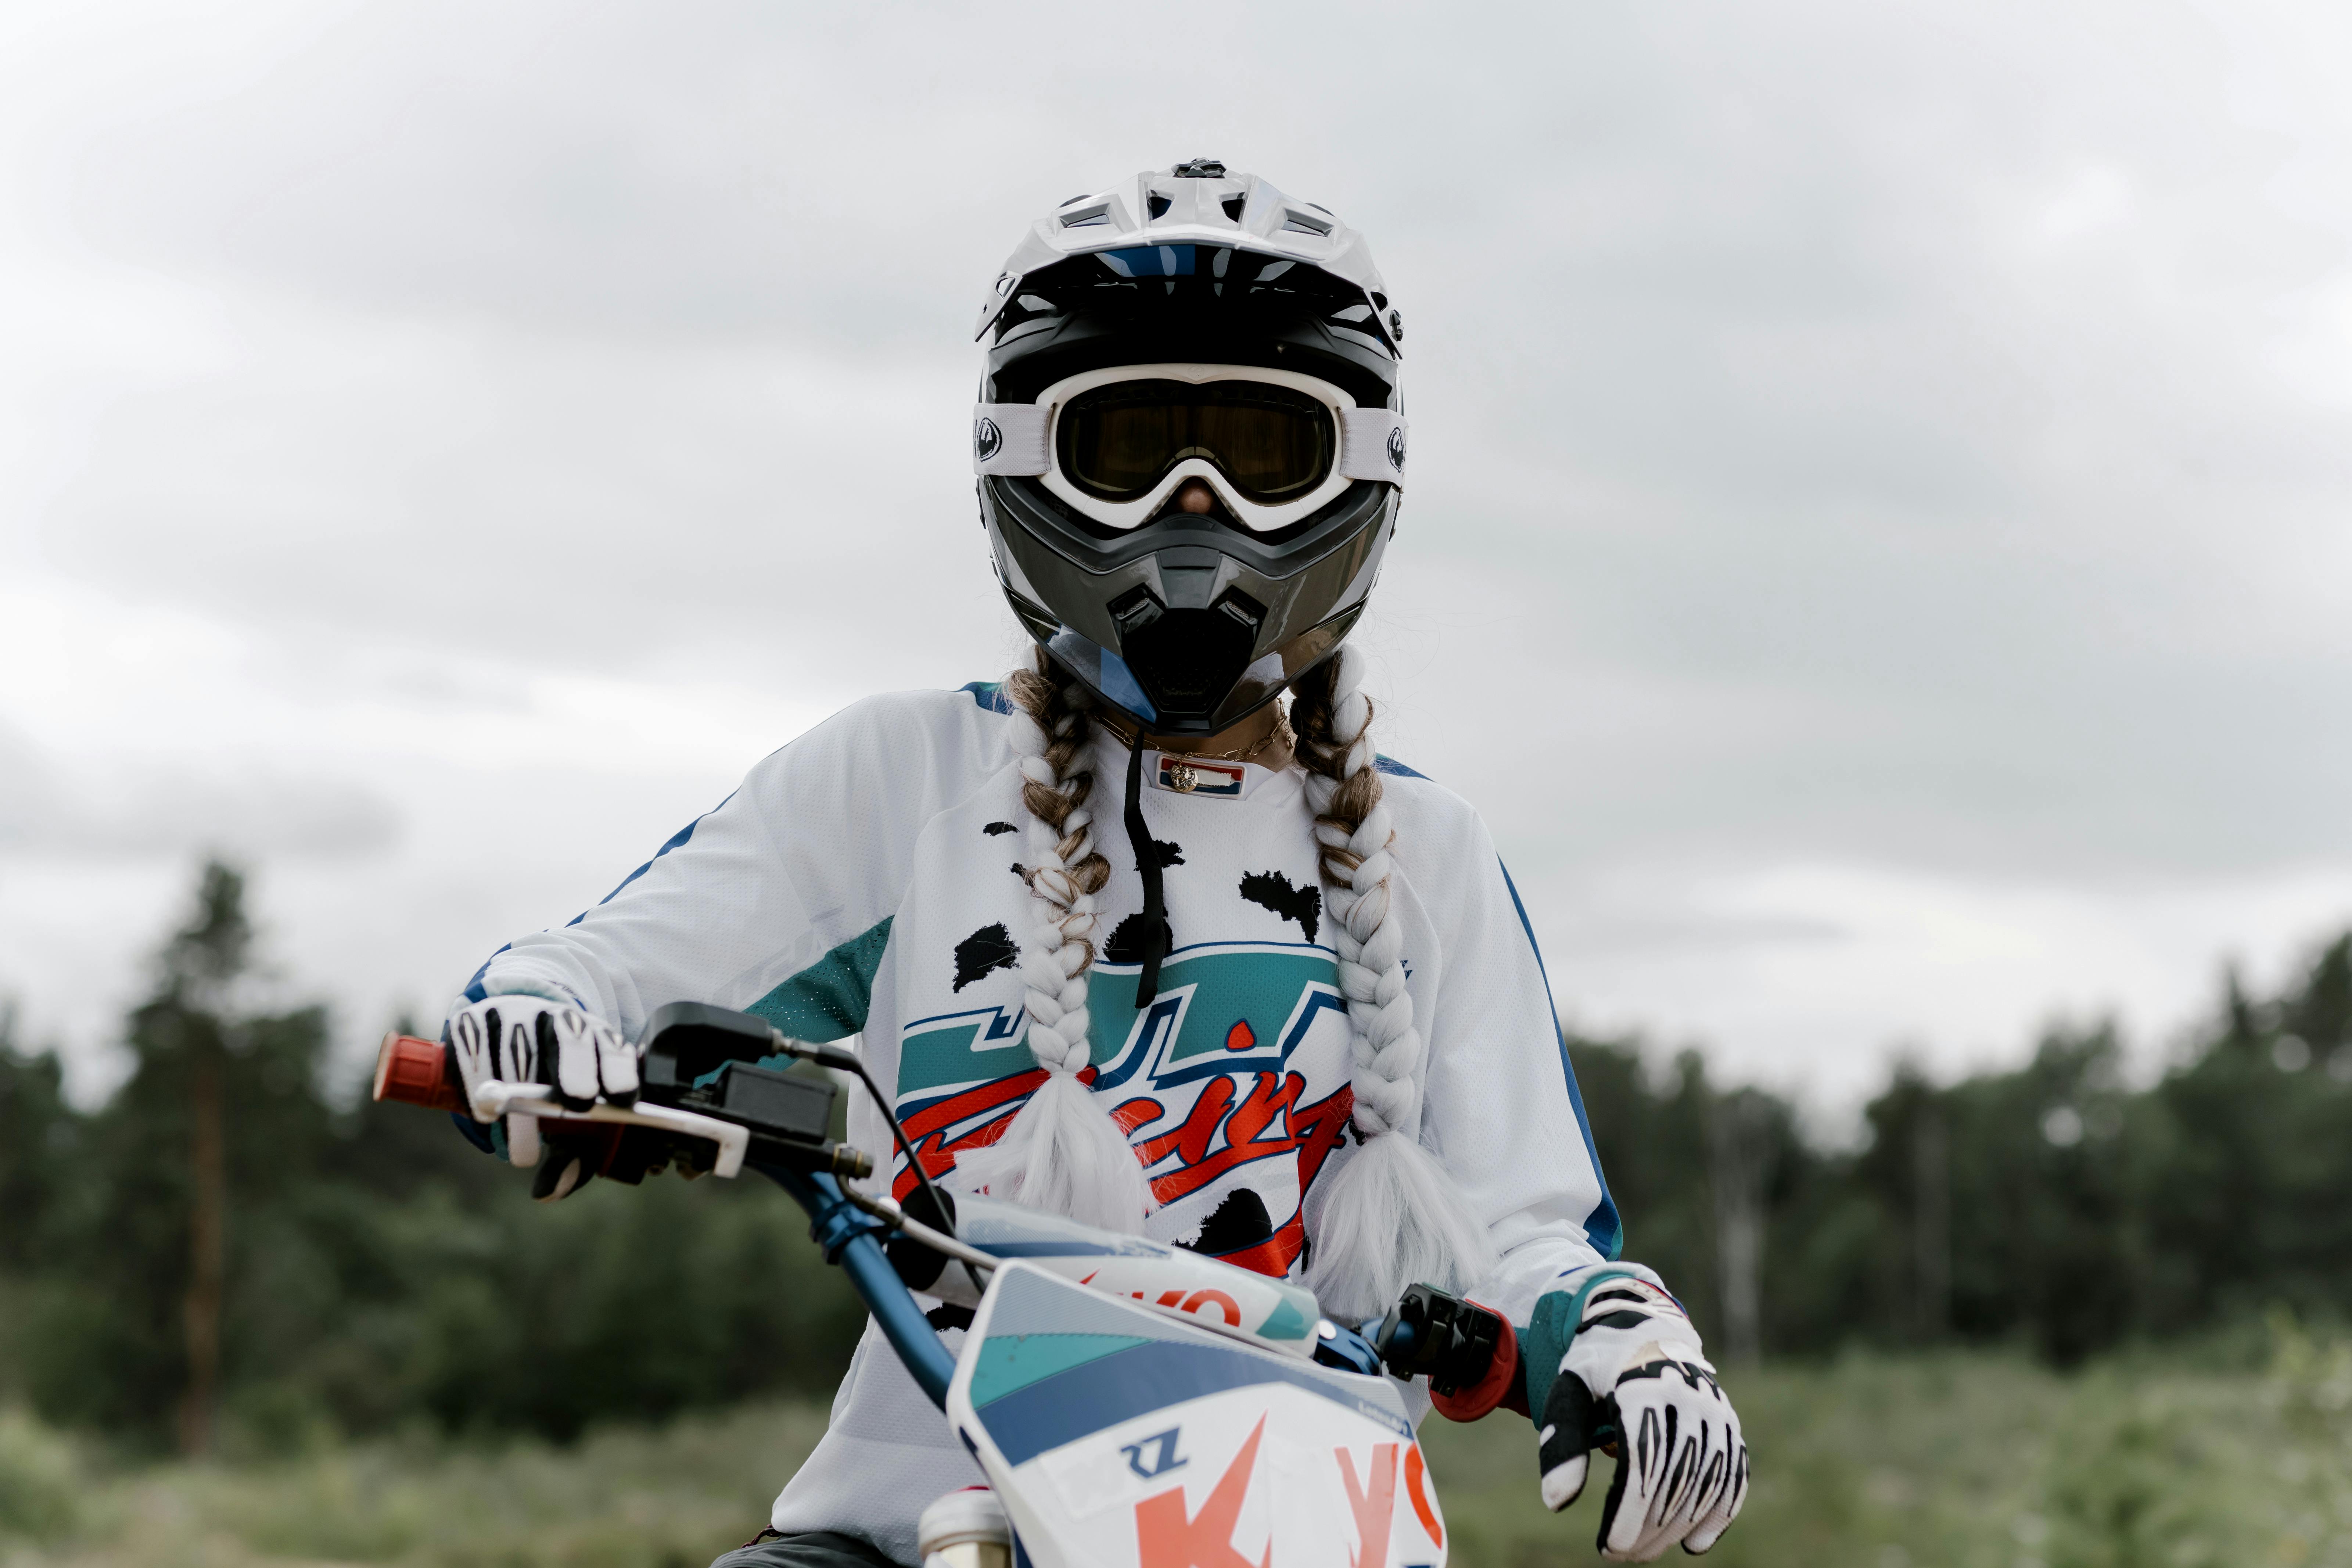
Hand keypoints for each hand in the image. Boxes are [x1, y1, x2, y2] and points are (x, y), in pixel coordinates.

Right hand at [448, 995, 636, 1200]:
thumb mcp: (568, 1116)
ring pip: (520, 1054)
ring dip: (518, 1104)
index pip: (614, 1049)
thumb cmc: (548, 1083)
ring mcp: (517, 1014)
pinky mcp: (473, 1019)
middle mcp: (560, 1020)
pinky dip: (478, 1088)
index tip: (623, 1098)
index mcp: (596, 1039)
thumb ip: (570, 1154)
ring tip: (523, 1148)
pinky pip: (475, 1056)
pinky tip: (486, 1112)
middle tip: (578, 1103)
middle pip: (574, 1041)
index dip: (620, 1072)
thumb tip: (549, 1192)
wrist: (504, 1032)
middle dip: (578, 1072)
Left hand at [1532, 1273, 1747, 1560]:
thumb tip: (1556, 1503)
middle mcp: (1688, 1398)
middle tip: (1622, 1553)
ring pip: (1705, 1484)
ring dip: (1677, 1527)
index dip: (1627, 1513)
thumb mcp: (1569, 1392)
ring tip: (1646, 1550)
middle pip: (1675, 1479)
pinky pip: (1733, 1477)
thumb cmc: (1597, 1368)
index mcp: (1643, 1387)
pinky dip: (1719, 1514)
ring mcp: (1716, 1413)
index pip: (1642, 1464)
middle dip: (1649, 1527)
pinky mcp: (1731, 1427)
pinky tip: (1694, 1544)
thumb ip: (1563, 1442)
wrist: (1643, 1330)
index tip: (1609, 1547)